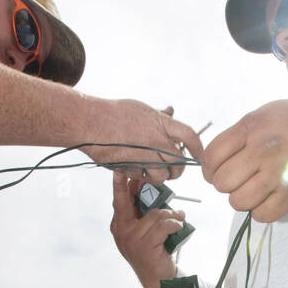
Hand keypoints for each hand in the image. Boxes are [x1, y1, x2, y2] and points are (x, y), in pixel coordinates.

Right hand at [89, 101, 203, 185]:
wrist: (88, 122)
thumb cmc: (113, 113)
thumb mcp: (141, 109)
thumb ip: (159, 116)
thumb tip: (171, 113)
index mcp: (160, 123)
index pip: (190, 136)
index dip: (198, 148)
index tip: (198, 155)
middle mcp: (155, 140)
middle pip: (179, 162)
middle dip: (178, 168)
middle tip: (173, 168)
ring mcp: (144, 157)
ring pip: (164, 176)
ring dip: (161, 176)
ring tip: (153, 169)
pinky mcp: (131, 168)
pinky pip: (144, 178)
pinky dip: (143, 176)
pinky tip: (136, 167)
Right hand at [110, 172, 183, 287]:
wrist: (159, 279)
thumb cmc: (154, 251)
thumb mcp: (145, 230)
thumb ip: (143, 212)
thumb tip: (147, 188)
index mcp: (119, 225)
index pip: (118, 200)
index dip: (120, 184)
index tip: (120, 170)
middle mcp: (121, 232)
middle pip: (128, 201)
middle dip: (141, 189)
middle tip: (156, 182)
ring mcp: (131, 240)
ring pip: (154, 214)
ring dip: (171, 214)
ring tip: (179, 217)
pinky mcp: (144, 246)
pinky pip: (163, 225)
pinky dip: (175, 223)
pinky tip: (179, 225)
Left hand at [200, 99, 287, 221]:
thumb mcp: (266, 113)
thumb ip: (239, 134)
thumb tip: (214, 161)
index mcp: (252, 127)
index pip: (211, 157)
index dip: (208, 169)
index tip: (215, 171)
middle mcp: (263, 150)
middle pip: (222, 182)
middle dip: (226, 184)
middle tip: (238, 180)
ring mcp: (278, 174)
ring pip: (238, 202)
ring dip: (243, 199)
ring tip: (255, 190)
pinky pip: (262, 215)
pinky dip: (261, 211)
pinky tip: (269, 199)